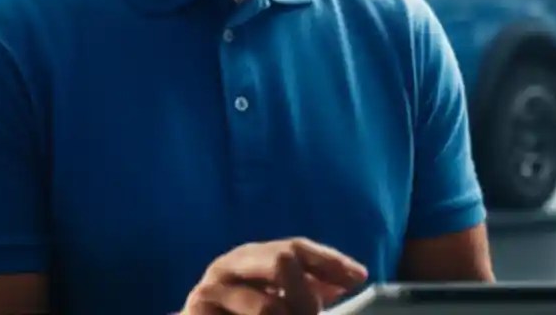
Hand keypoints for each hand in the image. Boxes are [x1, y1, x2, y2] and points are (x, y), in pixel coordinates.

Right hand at [182, 237, 368, 314]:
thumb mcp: (275, 297)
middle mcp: (230, 265)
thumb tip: (349, 281)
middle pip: (283, 260)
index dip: (330, 261)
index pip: (298, 247)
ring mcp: (210, 290)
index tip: (359, 277)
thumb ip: (308, 287)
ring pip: (269, 306)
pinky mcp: (196, 313)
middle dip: (308, 293)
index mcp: (252, 256)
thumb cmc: (239, 314)